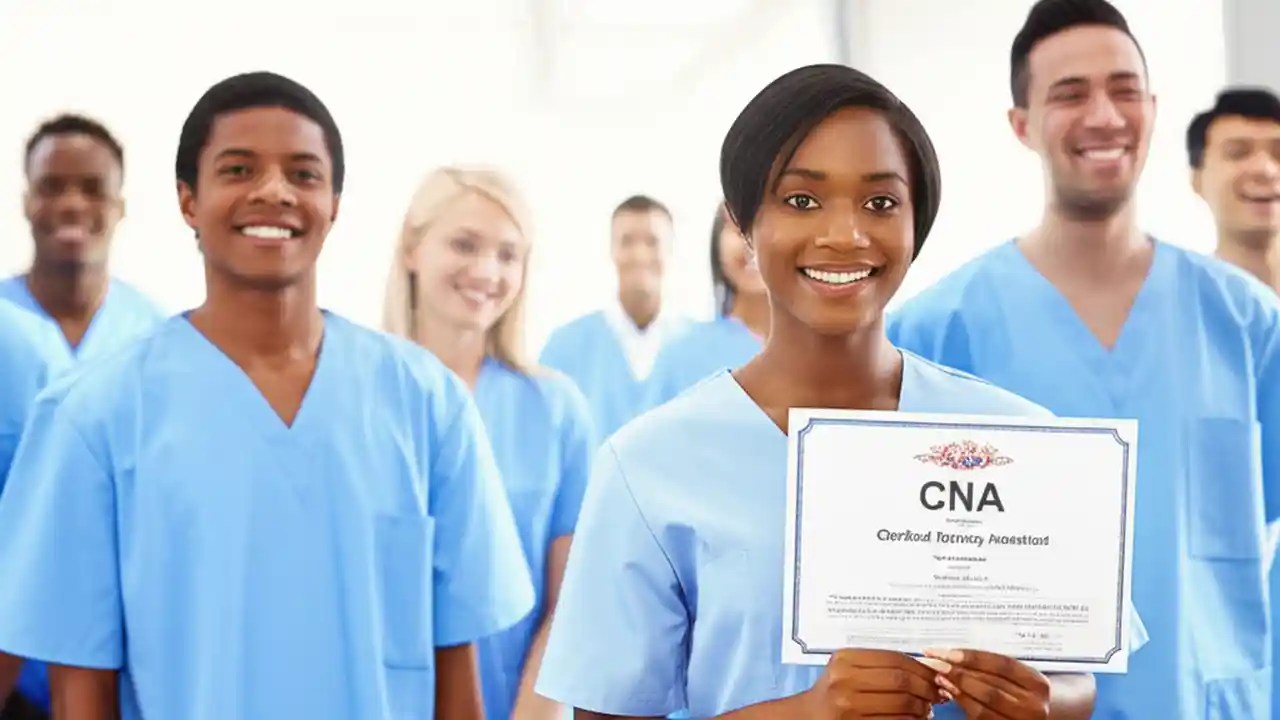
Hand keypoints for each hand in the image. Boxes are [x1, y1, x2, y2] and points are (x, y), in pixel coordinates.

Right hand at [802, 648, 943, 718]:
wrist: (808, 716)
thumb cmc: (834, 690)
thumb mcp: (849, 669)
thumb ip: (880, 664)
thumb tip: (928, 668)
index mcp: (845, 659)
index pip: (895, 659)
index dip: (922, 668)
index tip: (938, 675)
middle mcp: (844, 680)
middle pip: (901, 681)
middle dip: (927, 687)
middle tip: (940, 693)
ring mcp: (849, 705)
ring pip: (901, 704)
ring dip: (923, 707)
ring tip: (928, 707)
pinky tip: (916, 719)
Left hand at [923, 649, 1049, 719]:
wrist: (1042, 717)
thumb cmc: (1024, 691)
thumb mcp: (1019, 676)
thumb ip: (994, 666)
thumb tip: (954, 654)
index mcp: (1037, 684)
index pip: (1001, 665)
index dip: (971, 657)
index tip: (945, 651)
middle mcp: (1033, 706)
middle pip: (990, 685)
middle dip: (957, 673)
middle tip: (935, 663)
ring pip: (982, 705)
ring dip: (956, 690)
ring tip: (939, 677)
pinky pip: (980, 718)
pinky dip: (962, 704)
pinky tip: (950, 693)